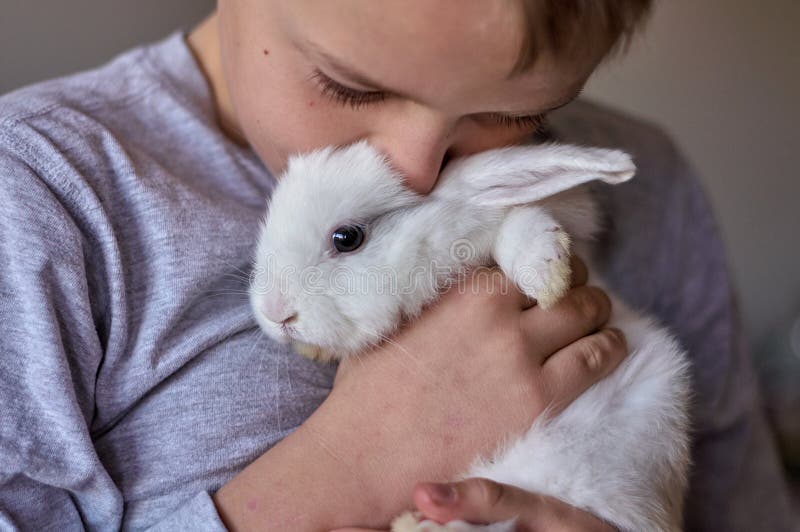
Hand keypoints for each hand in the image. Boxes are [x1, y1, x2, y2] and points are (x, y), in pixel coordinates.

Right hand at [214, 256, 627, 530]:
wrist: (368, 454)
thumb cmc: (368, 391)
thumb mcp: (394, 320)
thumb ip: (437, 296)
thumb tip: (464, 281)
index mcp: (463, 290)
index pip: (526, 257)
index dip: (541, 264)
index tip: (545, 274)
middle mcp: (498, 314)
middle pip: (564, 279)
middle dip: (574, 282)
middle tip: (574, 294)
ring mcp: (522, 356)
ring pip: (587, 311)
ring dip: (596, 310)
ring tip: (596, 318)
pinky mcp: (538, 400)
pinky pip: (596, 358)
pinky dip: (609, 347)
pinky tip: (609, 347)